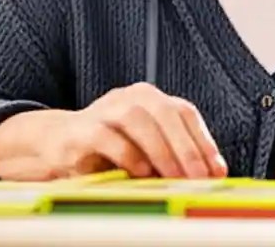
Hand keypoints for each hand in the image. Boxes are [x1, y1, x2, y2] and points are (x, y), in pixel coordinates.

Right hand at [0, 83, 227, 180]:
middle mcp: (130, 97)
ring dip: (161, 150)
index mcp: (151, 98)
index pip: (185, 113)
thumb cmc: (111, 148)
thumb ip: (175, 154)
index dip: (203, 141)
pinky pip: (108, 138)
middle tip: (199, 177)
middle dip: (187, 148)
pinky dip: (128, 155)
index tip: (217, 169)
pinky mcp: (82, 130)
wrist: (57, 144)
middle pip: (166, 114)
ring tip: (174, 176)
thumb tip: (214, 174)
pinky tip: (141, 172)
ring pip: (139, 121)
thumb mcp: (147, 147)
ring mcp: (105, 109)